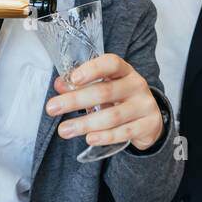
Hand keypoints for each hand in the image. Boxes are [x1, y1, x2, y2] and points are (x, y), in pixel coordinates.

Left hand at [48, 53, 163, 150]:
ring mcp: (144, 105)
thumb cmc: (121, 99)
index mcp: (124, 71)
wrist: (150, 120)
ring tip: (64, 130)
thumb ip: (81, 85)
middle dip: (75, 100)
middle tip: (51, 108)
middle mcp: (137, 85)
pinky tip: (89, 138)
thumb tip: (60, 85)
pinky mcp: (148, 125)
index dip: (92, 69)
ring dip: (85, 124)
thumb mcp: (104, 88)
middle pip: (105, 91)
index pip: (111, 63)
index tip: (73, 79)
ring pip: (113, 115)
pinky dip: (105, 137)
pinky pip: (125, 132)